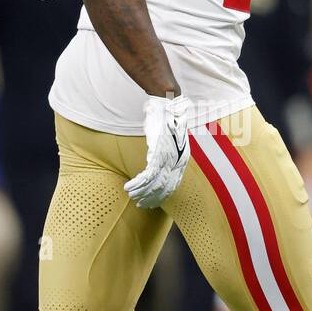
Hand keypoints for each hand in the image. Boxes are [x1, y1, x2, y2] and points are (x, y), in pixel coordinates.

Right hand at [125, 94, 192, 208]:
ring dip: (142, 193)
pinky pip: (147, 176)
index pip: (173, 185)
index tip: (153, 202)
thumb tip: (159, 161)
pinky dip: (137, 184)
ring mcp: (168, 159)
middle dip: (152, 199)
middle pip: (164, 188)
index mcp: (182, 160)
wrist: (169, 106)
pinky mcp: (158, 154)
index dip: (162, 195)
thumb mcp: (172, 141)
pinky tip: (129, 187)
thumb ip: (168, 153)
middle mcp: (177, 162)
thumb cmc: (168, 121)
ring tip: (133, 197)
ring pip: (155, 185)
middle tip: (142, 204)